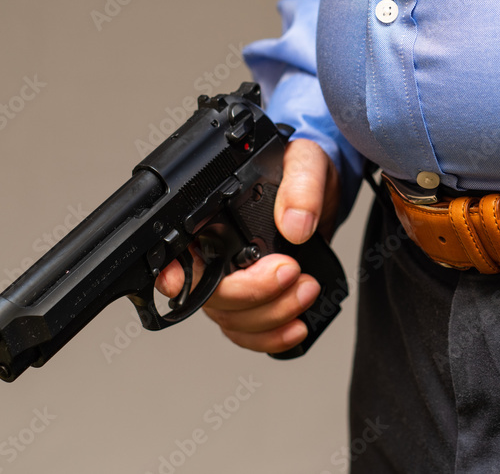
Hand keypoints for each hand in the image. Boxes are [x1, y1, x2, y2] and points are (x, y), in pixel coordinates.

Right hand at [155, 139, 339, 353]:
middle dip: (252, 294)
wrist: (325, 191)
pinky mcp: (256, 300)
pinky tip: (296, 327)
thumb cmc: (303, 168)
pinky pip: (249, 333)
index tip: (185, 283)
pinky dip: (272, 338)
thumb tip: (295, 224)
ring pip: (231, 320)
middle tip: (292, 271)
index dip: (174, 275)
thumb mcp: (305, 161)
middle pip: (209, 297)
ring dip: (271, 315)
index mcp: (210, 216)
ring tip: (308, 289)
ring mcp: (232, 281)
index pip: (176, 253)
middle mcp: (213, 253)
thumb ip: (301, 186)